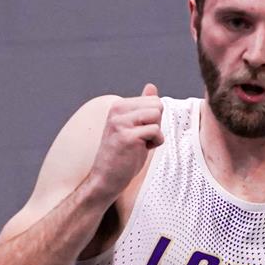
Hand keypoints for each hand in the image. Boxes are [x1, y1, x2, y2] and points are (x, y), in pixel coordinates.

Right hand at [87, 83, 163, 201]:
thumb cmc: (122, 155)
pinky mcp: (128, 136)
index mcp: (118, 105)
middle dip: (156, 124)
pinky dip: (154, 143)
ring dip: (155, 134)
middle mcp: (117, 110)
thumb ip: (142, 106)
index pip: (154, 100)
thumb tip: (151, 86)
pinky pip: (156, 131)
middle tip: (140, 139)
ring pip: (157, 115)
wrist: (107, 178)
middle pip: (157, 105)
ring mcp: (121, 123)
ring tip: (140, 144)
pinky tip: (140, 150)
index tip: (139, 132)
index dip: (153, 119)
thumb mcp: (133, 125)